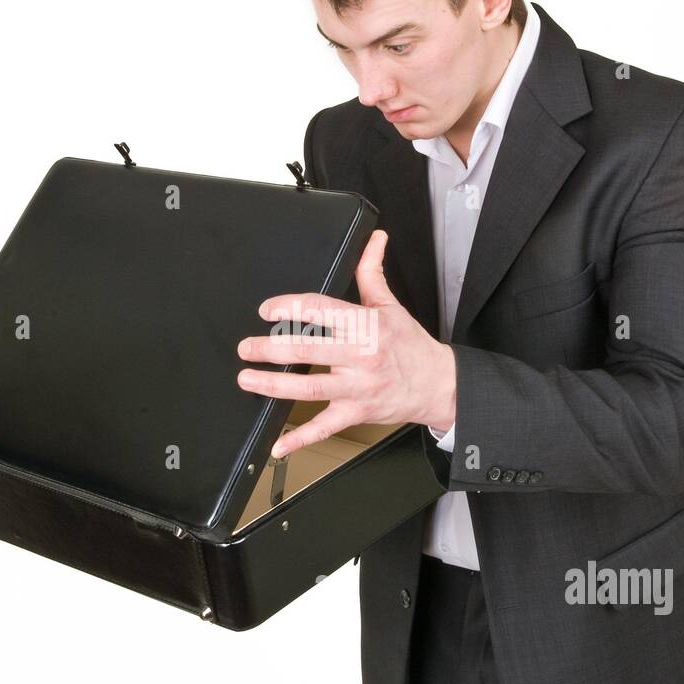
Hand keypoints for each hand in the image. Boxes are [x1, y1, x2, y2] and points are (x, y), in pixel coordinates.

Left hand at [235, 229, 456, 457]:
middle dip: (270, 348)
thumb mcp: (390, 306)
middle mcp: (360, 357)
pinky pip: (325, 427)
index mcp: (365, 326)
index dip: (290, 307)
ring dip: (273, 386)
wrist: (438, 384)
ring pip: (310, 388)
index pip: (320, 310)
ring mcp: (357, 388)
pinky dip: (300, 439)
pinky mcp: (357, 413)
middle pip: (308, 350)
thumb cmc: (410, 345)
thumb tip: (375, 239)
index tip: (267, 310)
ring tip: (247, 378)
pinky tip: (278, 444)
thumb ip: (372, 272)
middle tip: (245, 347)